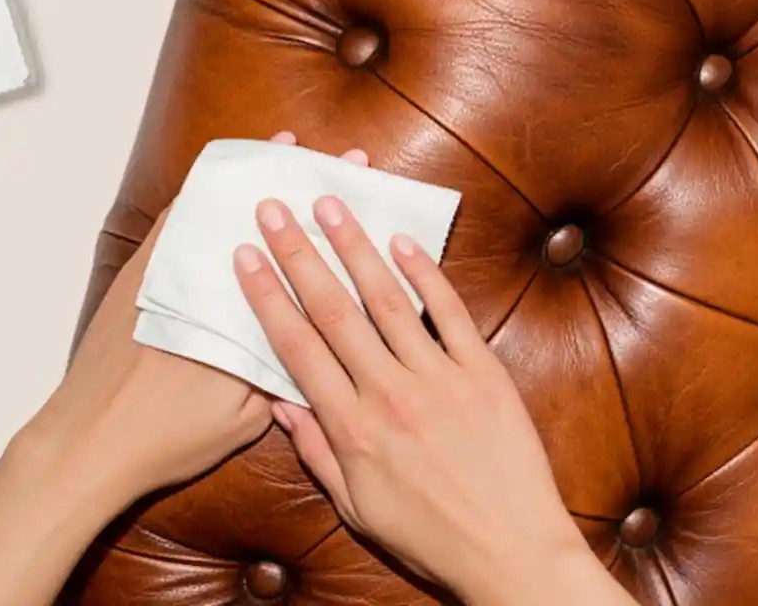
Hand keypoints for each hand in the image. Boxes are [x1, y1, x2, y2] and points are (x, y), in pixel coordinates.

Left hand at [13, 133, 373, 506]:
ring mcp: (161, 271)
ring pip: (212, 207)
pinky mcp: (136, 277)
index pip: (294, 249)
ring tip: (282, 148)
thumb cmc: (166, 437)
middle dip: (299, 181)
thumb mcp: (244, 418)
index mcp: (235, 313)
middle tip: (335, 156)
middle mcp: (197, 278)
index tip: (354, 175)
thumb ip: (280, 372)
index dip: (327, 209)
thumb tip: (313, 338)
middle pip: (256, 215)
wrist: (85, 443)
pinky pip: (176, 221)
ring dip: (250, 177)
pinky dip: (203, 196)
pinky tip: (222, 184)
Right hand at [233, 197, 633, 604]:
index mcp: (353, 429)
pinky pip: (452, 313)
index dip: (268, 296)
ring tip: (331, 204)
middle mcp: (391, 395)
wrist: (511, 553)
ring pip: (389, 300)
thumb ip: (316, 452)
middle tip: (275, 210)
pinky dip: (427, 274)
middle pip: (336, 311)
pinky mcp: (485, 373)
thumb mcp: (356, 507)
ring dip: (356, 248)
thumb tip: (280, 404)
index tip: (246, 257)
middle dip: (300, 255)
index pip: (298, 348)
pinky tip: (402, 242)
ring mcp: (441, 379)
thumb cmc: (430, 536)